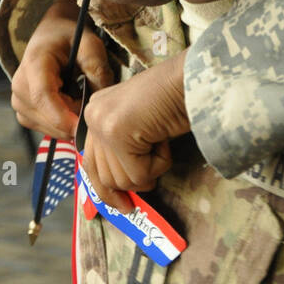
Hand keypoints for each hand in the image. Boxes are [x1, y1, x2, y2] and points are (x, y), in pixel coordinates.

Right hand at [11, 0, 116, 140]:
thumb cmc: (71, 39)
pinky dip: (64, 123)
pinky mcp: (24, 113)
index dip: (62, 116)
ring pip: (49, 127)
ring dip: (70, 121)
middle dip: (74, 119)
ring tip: (81, 98)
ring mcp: (19, 102)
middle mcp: (20, 85)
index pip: (43, 96)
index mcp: (34, 63)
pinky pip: (47, 128)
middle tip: (94, 104)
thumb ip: (97, 68)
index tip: (82, 127)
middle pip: (47, 117)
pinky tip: (72, 105)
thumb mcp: (90, 44)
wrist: (50, 37)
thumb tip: (98, 101)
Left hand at [81, 52, 188, 214]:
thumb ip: (124, 149)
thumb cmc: (175, 99)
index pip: (90, 163)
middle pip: (104, 176)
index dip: (106, 188)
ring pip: (122, 179)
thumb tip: (119, 189)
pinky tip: (164, 140)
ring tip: (161, 142)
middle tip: (152, 180)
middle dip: (132, 181)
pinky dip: (160, 163)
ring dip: (150, 168)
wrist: (192, 78)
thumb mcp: (141, 124)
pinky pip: (139, 174)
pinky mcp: (117, 133)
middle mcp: (93, 116)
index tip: (122, 205)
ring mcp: (103, 124)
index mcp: (96, 112)